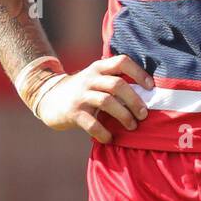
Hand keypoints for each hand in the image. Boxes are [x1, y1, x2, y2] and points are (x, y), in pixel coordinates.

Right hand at [34, 54, 153, 143]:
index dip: (139, 73)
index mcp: (99, 67)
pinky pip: (92, 123)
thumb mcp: (95, 78)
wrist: (49, 99)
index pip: (122, 61)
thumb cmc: (82, 91)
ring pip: (107, 101)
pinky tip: (110, 138)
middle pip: (117, 84)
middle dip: (134, 100)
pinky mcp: (73, 112)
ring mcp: (81, 95)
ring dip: (123, 115)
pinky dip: (104, 132)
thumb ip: (114, 80)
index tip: (151, 88)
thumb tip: (147, 94)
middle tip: (144, 114)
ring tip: (132, 126)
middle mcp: (90, 78)